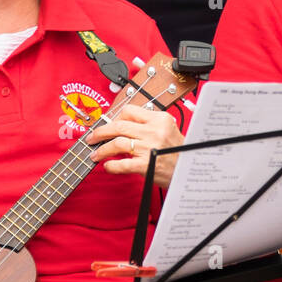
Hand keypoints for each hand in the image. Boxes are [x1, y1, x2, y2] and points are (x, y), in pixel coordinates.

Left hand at [86, 59, 184, 186]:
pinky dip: (110, 166)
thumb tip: (122, 125)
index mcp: (160, 119)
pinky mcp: (146, 165)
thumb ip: (149, 125)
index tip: (108, 124)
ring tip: (95, 154)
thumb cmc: (179, 153)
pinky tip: (108, 166)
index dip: (115, 117)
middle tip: (92, 138)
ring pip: (116, 143)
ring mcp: (150, 148)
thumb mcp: (168, 130)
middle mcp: (155, 131)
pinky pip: (121, 164)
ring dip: (102, 150)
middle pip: (119, 126)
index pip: (130, 111)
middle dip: (100, 132)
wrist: (190, 171)